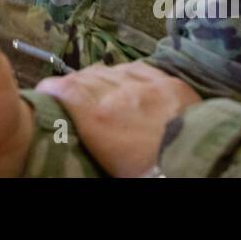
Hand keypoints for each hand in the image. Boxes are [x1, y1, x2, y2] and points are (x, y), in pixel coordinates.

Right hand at [34, 61, 200, 176]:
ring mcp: (145, 85)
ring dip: (99, 75)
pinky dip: (125, 71)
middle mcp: (117, 94)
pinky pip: (138, 67)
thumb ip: (91, 132)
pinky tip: (123, 76)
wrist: (196, 163)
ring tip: (97, 85)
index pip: (65, 89)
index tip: (45, 90)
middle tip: (69, 91)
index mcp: (97, 118)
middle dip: (73, 81)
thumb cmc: (146, 172)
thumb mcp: (108, 159)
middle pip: (86, 76)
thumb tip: (81, 126)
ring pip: (111, 69)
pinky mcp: (169, 82)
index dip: (51, 86)